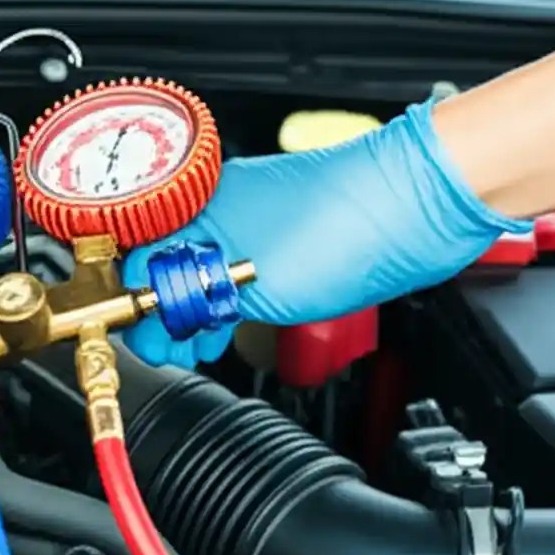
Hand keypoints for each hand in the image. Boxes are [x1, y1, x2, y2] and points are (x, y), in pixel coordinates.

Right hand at [121, 100, 530, 368]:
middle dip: (162, 313)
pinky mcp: (283, 228)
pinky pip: (234, 265)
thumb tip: (152, 322)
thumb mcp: (247, 287)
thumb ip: (191, 305)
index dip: (132, 308)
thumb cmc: (344, 229)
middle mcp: (217, 204)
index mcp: (195, 206)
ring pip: (199, 266)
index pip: (133, 260)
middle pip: (164, 264)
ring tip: (196, 343)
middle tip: (168, 350)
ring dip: (193, 308)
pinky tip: (229, 319)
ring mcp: (251, 214)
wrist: (422, 205)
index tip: (140, 340)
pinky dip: (225, 296)